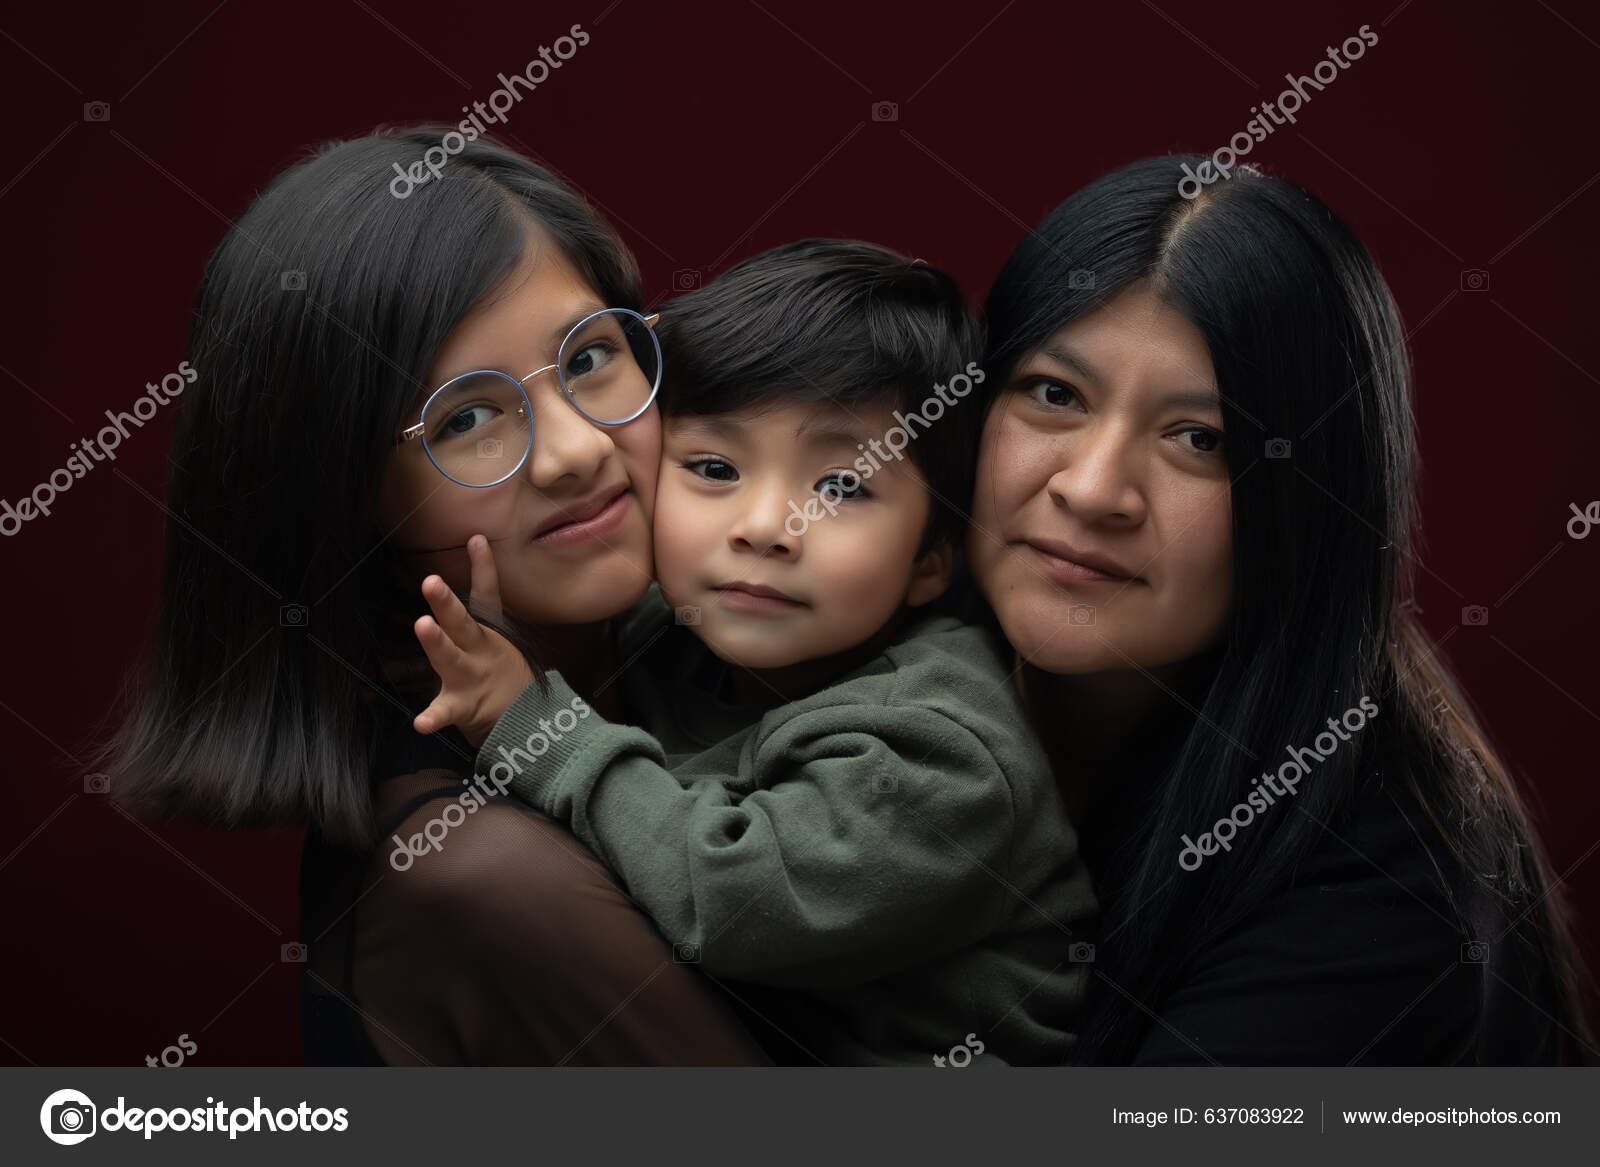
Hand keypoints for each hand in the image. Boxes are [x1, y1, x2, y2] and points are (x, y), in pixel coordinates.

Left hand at [412, 534, 533, 747]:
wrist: (526, 721)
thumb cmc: (496, 675)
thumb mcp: (487, 643)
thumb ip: (463, 617)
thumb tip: (459, 570)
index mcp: (487, 634)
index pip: (486, 595)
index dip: (483, 567)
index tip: (475, 539)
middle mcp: (480, 650)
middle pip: (463, 623)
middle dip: (446, 603)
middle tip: (431, 582)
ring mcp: (471, 677)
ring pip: (451, 658)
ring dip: (437, 643)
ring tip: (423, 626)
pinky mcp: (463, 706)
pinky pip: (445, 712)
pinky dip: (433, 717)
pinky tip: (420, 723)